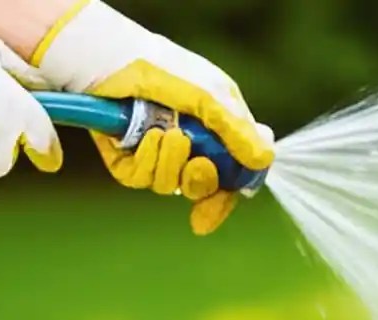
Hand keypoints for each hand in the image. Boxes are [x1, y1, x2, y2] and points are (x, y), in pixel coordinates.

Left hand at [32, 0, 273, 234]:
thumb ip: (238, 130)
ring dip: (170, 162)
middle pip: (204, 188)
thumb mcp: (211, 96)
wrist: (111, 61)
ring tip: (162, 132)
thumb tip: (266, 160)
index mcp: (218, 132)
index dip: (230, 194)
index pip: (233, 175)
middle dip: (201, 180)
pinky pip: (142, 179)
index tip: (225, 199)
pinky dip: (146, 160)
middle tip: (198, 162)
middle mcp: (189, 148)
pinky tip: (143, 137)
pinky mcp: (128, 162)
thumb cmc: (164, 68)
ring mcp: (158, 157)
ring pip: (171, 185)